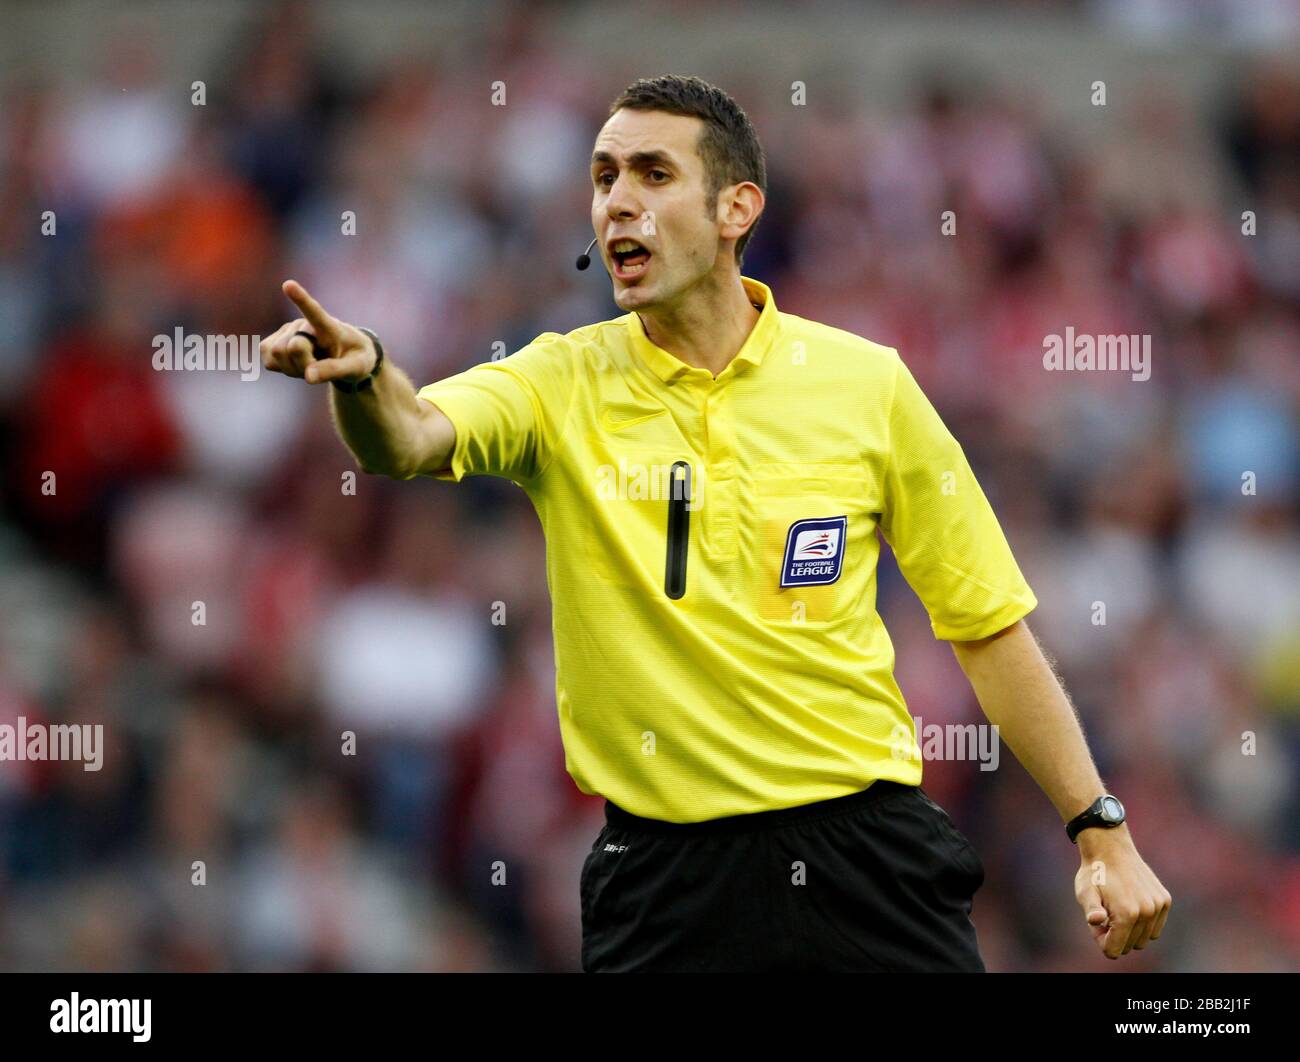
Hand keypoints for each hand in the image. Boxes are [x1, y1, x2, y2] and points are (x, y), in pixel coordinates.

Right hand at [260, 280, 376, 384]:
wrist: (346, 355)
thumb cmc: (354, 358)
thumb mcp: (355, 367)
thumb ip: (334, 371)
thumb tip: (308, 376)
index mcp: (329, 326)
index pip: (315, 312)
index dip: (301, 299)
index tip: (288, 285)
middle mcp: (303, 324)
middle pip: (289, 348)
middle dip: (301, 363)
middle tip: (319, 365)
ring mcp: (286, 331)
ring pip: (276, 355)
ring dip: (292, 368)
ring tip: (310, 362)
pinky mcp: (272, 342)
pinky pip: (268, 362)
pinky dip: (282, 368)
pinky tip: (296, 363)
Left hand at [1074, 825, 1171, 958]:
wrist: (1110, 848)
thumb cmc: (1094, 873)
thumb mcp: (1084, 891)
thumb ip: (1090, 910)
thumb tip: (1095, 921)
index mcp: (1126, 913)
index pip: (1114, 950)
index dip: (1101, 940)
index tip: (1096, 923)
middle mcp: (1146, 911)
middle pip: (1130, 947)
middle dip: (1115, 936)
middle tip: (1105, 914)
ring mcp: (1158, 906)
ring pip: (1144, 939)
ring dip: (1130, 931)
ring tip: (1116, 910)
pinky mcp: (1165, 900)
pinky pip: (1155, 928)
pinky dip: (1143, 924)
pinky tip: (1130, 906)